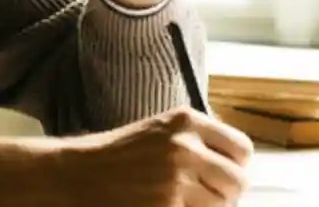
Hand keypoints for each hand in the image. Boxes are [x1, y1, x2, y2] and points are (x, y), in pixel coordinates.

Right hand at [58, 107, 253, 205]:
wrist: (76, 175)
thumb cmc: (116, 157)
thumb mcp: (159, 132)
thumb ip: (196, 141)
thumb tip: (234, 166)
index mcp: (186, 121)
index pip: (241, 148)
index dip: (235, 167)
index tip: (222, 176)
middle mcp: (185, 146)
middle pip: (237, 181)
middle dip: (226, 195)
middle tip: (205, 199)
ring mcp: (176, 180)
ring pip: (222, 206)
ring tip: (183, 203)